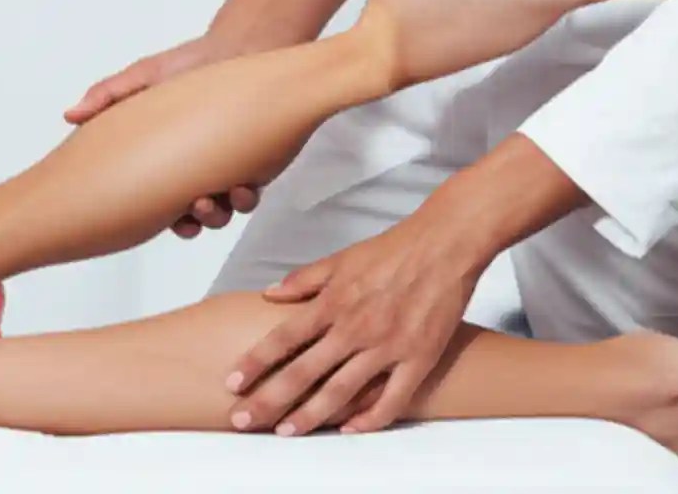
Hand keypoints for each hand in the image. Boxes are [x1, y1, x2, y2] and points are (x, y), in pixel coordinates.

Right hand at [63, 33, 259, 237]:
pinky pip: (249, 198)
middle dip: (190, 221)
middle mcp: (194, 171)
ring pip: (220, 214)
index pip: (152, 201)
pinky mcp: (254, 167)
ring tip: (212, 201)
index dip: (150, 216)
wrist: (239, 49)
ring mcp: (225, 171)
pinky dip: (244, 199)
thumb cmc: (190, 64)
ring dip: (216, 216)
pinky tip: (240, 187)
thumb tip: (70, 115)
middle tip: (191, 207)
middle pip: (189, 216)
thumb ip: (108, 96)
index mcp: (163, 160)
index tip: (148, 218)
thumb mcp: (144, 76)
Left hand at [225, 223, 483, 436]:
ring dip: (310, 415)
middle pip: (303, 372)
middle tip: (243, 419)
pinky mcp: (418, 359)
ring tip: (286, 431)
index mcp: (333, 303)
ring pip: (341, 391)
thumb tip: (268, 294)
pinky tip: (349, 429)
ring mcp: (387, 347)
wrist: (444, 245)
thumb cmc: (392, 250)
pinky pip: (392, 399)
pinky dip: (370, 418)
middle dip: (270, 399)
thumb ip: (303, 280)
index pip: (283, 338)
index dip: (255, 362)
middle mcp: (355, 328)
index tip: (233, 382)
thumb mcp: (340, 259)